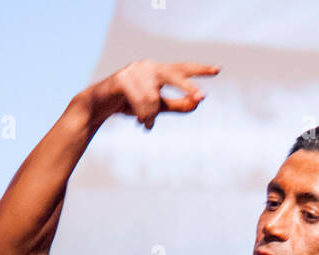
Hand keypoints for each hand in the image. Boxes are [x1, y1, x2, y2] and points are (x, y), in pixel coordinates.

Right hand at [101, 60, 219, 128]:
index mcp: (159, 71)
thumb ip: (177, 104)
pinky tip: (139, 122)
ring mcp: (135, 70)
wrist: (100, 105)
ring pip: (154, 99)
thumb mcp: (157, 107)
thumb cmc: (130, 104)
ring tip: (144, 122)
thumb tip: (198, 102)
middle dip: (187, 88)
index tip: (217, 70)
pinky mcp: (122, 78)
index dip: (199, 70)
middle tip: (201, 97)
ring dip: (151, 116)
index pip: (182, 69)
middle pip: (173, 75)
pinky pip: (140, 101)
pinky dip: (142, 116)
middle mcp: (149, 66)